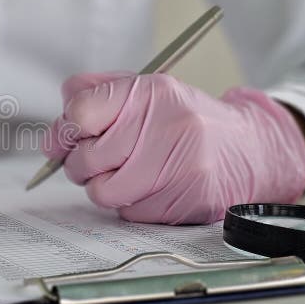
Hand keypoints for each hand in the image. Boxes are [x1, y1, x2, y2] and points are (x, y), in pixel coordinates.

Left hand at [44, 73, 304, 223]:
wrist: (248, 149)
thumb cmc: (183, 120)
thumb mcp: (144, 90)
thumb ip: (94, 94)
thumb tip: (56, 127)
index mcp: (151, 91)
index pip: (81, 111)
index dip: (65, 130)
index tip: (66, 138)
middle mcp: (168, 125)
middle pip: (85, 157)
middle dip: (81, 163)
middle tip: (97, 159)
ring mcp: (179, 166)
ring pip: (102, 191)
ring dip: (103, 187)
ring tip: (124, 173)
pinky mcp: (184, 202)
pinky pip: (128, 213)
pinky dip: (130, 203)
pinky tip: (151, 187)